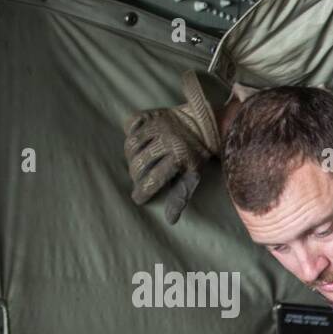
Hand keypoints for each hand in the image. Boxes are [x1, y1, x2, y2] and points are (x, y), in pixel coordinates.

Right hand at [122, 70, 227, 222]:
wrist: (203, 126)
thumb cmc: (196, 157)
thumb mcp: (192, 177)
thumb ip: (180, 196)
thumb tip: (170, 220)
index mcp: (180, 158)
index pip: (154, 179)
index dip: (143, 191)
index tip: (138, 199)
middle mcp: (168, 141)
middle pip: (140, 163)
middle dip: (136, 176)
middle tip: (138, 180)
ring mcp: (158, 125)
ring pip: (132, 144)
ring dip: (130, 157)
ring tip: (136, 164)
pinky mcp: (151, 114)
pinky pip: (130, 124)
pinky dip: (129, 133)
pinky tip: (135, 142)